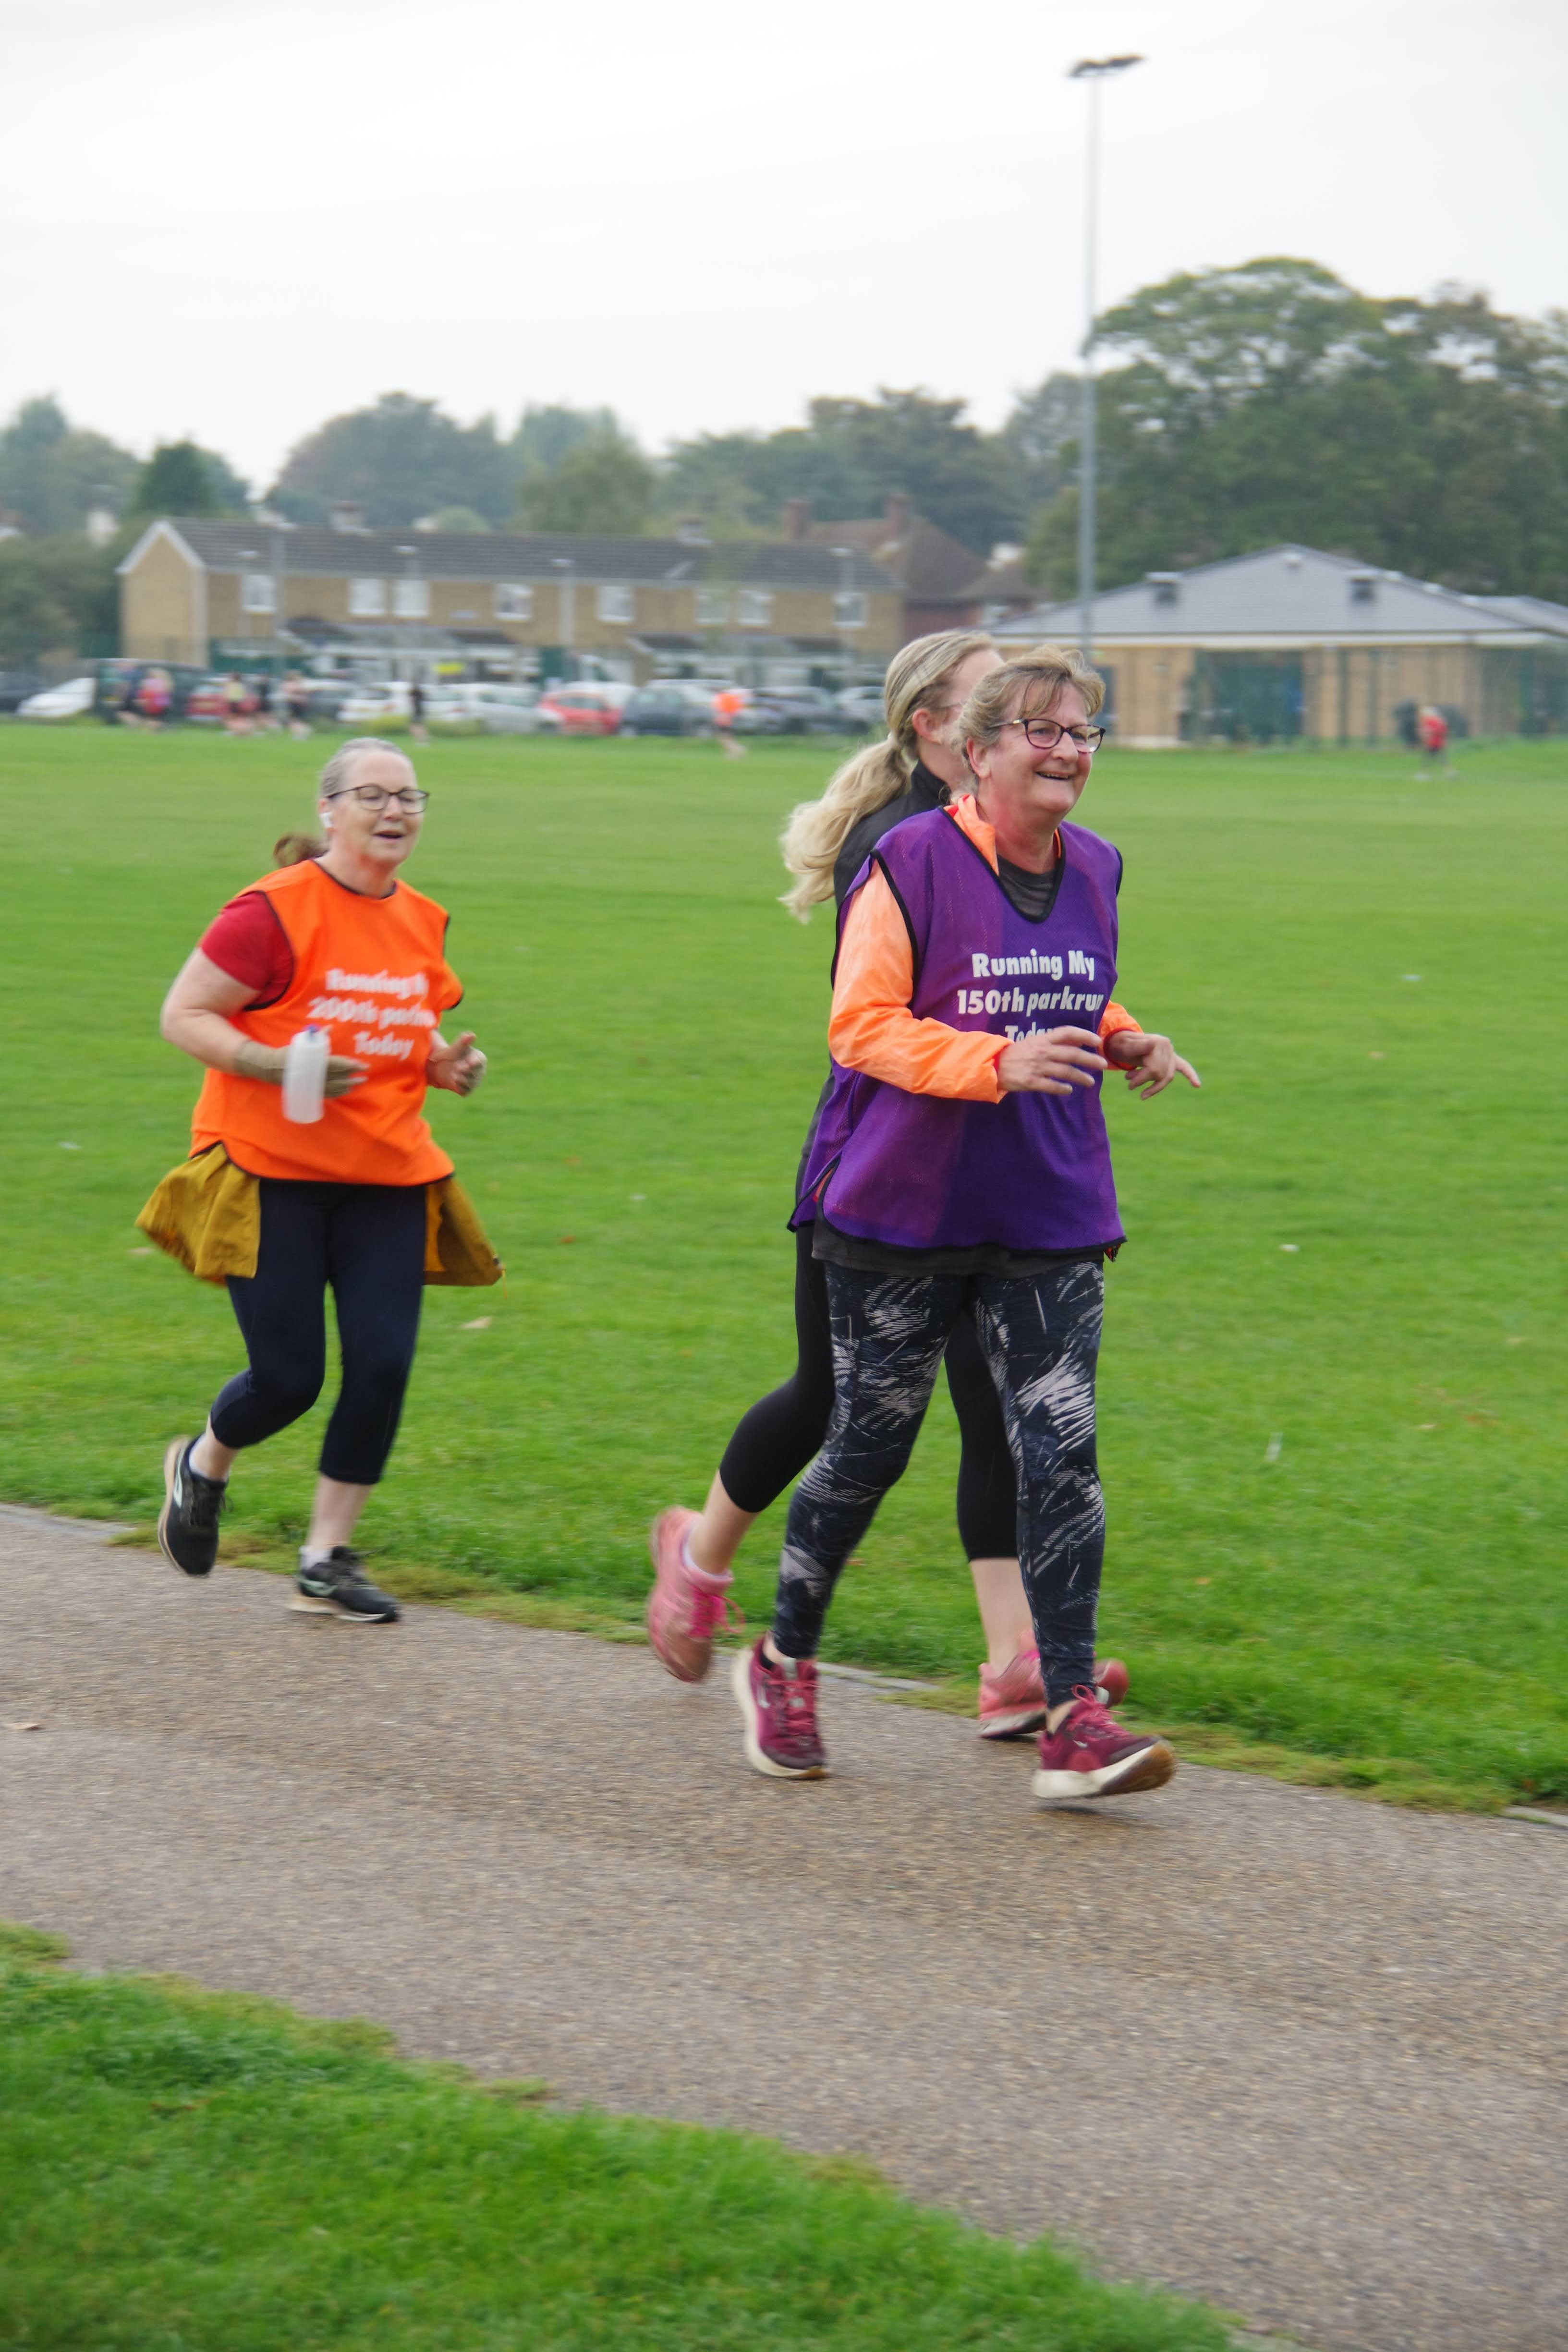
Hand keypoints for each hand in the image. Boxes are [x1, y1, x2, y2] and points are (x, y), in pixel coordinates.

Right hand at [231, 1039, 365, 1092]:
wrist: (274, 1067)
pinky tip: (345, 1091)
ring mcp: (315, 1084)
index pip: (340, 1064)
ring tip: (357, 1084)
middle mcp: (318, 1075)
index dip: (353, 1065)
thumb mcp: (304, 1043)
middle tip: (364, 1077)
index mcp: (318, 1062)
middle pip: (340, 1077)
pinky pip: (327, 1093)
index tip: (363, 1065)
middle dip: (353, 1077)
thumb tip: (330, 1028)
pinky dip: (337, 1092)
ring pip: (335, 1087)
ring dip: (348, 1086)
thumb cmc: (290, 1053)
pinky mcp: (310, 1090)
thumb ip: (319, 1037)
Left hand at [429, 1030, 486, 1095]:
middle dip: (464, 1071)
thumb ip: (463, 1041)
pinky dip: (458, 1087)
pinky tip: (453, 1082)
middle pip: (475, 1074)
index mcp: (480, 1059)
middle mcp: (480, 1071)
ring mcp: (475, 1082)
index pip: (480, 1062)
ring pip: (470, 1083)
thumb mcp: (457, 1047)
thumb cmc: (453, 1054)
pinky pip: (464, 1091)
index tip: (468, 1063)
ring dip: (460, 1079)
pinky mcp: (468, 1090)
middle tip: (456, 1067)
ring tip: (453, 1075)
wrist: (443, 1066)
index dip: (473, 1063)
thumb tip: (472, 1035)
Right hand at [994, 1026, 1105, 1095]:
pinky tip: (1069, 1090)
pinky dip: (1062, 1089)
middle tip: (1103, 1064)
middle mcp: (1042, 1051)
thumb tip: (1077, 1043)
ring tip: (1090, 1082)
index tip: (1097, 1041)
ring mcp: (1037, 1067)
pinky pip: (1052, 1086)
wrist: (992, 1065)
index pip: (1068, 1033)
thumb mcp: (1034, 1042)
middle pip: (1072, 1054)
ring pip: (1065, 1072)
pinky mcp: (1031, 1081)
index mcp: (1043, 1039)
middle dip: (1090, 1059)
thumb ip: (1053, 1042)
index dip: (1085, 1035)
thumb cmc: (1016, 1053)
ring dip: (1081, 1077)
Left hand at [1105, 1030, 1200, 1097]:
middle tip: (1129, 1084)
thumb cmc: (1122, 1046)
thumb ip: (1139, 1046)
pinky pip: (1183, 1067)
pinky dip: (1190, 1075)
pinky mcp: (1171, 1059)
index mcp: (1158, 1042)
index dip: (1141, 1077)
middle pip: (1162, 1073)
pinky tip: (1197, 1085)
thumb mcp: (1126, 1047)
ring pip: (1167, 1076)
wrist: (1122, 1043)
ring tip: (1134, 1085)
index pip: (1154, 1068)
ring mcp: (1170, 1052)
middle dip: (1145, 1081)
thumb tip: (1154, 1042)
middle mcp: (1167, 1046)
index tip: (1128, 1080)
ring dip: (1153, 1085)